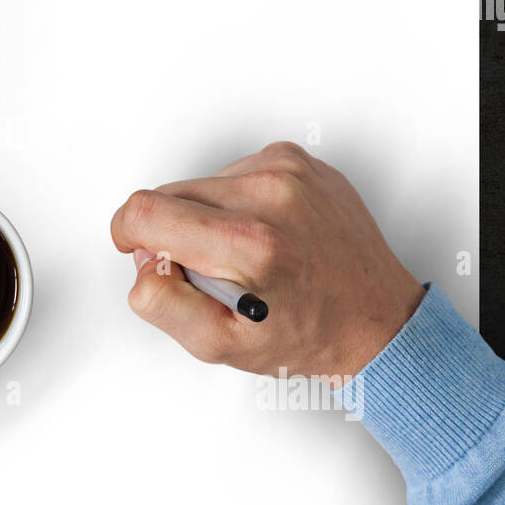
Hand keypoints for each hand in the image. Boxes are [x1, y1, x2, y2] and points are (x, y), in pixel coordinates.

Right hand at [110, 142, 424, 379]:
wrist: (375, 318)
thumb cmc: (307, 334)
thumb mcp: (221, 345)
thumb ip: (163, 303)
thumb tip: (143, 264)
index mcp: (249, 244)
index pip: (146, 212)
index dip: (129, 234)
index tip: (141, 251)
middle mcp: (270, 196)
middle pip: (168, 195)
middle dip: (175, 235)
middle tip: (214, 273)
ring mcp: (287, 171)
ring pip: (200, 184)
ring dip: (207, 218)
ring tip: (246, 255)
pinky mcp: (296, 160)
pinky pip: (233, 173)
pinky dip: (236, 203)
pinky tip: (264, 233)